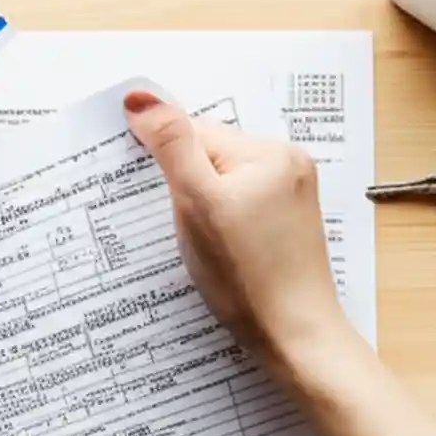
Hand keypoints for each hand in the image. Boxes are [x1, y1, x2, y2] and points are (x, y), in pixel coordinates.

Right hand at [123, 90, 348, 377]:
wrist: (295, 337)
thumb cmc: (246, 276)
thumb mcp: (197, 204)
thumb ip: (171, 145)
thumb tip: (141, 98)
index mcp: (270, 151)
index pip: (195, 134)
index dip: (166, 163)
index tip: (154, 196)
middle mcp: (289, 164)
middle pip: (210, 155)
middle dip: (186, 186)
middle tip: (184, 228)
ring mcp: (293, 195)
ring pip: (224, 182)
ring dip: (202, 206)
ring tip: (205, 245)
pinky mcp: (290, 224)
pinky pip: (242, 205)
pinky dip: (222, 222)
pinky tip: (220, 251)